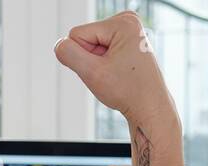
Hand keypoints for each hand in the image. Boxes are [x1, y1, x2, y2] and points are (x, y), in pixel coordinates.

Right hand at [54, 11, 177, 128]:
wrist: (148, 104)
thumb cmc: (128, 90)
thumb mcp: (91, 72)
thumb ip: (69, 55)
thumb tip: (59, 45)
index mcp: (122, 23)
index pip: (77, 34)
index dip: (83, 57)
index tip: (103, 69)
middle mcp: (127, 20)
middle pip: (85, 37)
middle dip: (91, 58)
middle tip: (110, 72)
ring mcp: (128, 29)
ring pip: (91, 43)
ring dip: (97, 62)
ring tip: (115, 72)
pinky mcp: (127, 38)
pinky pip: (101, 47)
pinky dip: (104, 61)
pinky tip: (118, 70)